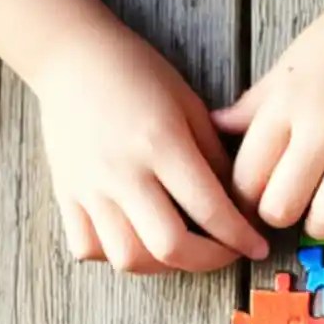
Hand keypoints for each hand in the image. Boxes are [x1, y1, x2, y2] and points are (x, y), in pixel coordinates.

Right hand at [34, 24, 267, 272]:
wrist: (71, 57)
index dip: (241, 237)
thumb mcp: (190, 106)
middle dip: (208, 262)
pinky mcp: (65, 194)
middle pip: (169, 247)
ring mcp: (88, 188)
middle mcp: (122, 172)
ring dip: (164, 266)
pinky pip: (88, 248)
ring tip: (185, 250)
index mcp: (161, 144)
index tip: (258, 246)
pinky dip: (116, 255)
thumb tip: (239, 204)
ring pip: (127, 258)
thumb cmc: (138, 74)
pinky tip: (138, 239)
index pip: (210, 210)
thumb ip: (215, 157)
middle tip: (227, 253)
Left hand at [211, 0, 323, 263]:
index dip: (242, 199)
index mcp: (285, 102)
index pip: (245, 176)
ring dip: (318, 228)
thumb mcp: (293, 60)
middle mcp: (321, 127)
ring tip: (320, 216)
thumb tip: (216, 127)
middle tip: (287, 210)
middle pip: (279, 206)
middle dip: (277, 218)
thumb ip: (256, 101)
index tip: (252, 200)